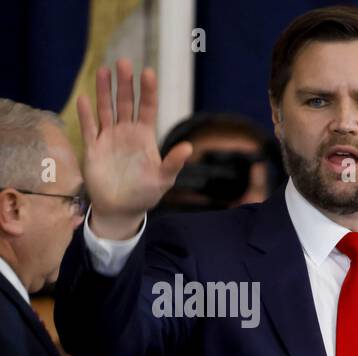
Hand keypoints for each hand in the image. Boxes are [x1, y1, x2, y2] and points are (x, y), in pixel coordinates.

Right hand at [75, 58, 192, 239]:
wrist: (122, 208)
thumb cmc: (146, 194)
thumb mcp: (164, 179)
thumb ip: (173, 163)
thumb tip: (188, 147)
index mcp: (144, 136)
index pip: (147, 108)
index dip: (147, 91)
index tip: (148, 72)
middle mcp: (126, 132)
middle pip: (125, 103)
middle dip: (124, 84)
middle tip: (123, 62)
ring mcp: (109, 138)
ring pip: (106, 109)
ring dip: (104, 91)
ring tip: (104, 71)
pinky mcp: (93, 148)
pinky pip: (89, 128)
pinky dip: (86, 114)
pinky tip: (84, 99)